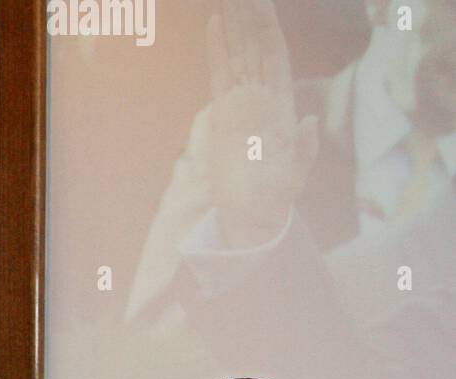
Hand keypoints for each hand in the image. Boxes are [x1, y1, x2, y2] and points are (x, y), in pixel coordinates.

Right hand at [204, 0, 317, 247]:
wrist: (252, 213)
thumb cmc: (277, 197)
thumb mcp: (296, 175)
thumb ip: (304, 149)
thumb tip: (310, 122)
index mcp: (282, 102)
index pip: (275, 54)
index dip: (269, 27)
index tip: (262, 2)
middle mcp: (262, 96)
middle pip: (255, 45)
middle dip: (249, 15)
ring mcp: (241, 103)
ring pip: (236, 52)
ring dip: (232, 23)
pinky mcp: (222, 114)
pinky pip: (218, 74)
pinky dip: (216, 48)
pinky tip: (214, 24)